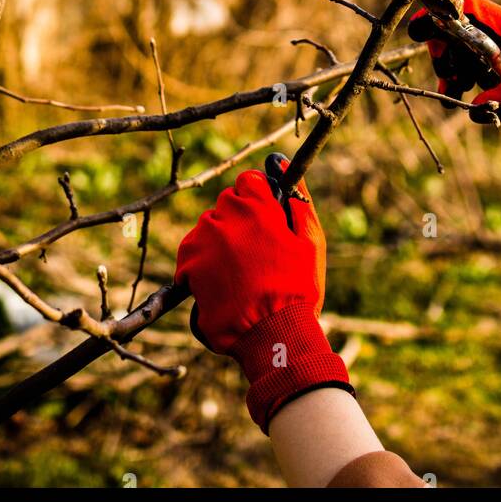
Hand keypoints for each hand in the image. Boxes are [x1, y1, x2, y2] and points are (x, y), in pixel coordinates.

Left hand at [174, 162, 352, 431]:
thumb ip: (297, 199)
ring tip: (240, 271)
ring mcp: (205, 242)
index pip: (249, 181)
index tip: (264, 215)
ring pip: (207, 227)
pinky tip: (221, 281)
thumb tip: (281, 164)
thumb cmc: (299, 289)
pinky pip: (191, 253)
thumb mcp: (311, 241)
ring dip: (219, 240)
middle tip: (255, 250)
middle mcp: (227, 218)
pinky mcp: (189, 267)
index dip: (257, 197)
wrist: (274, 337)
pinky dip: (201, 262)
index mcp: (258, 207)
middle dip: (239, 219)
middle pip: (226, 203)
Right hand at [409, 0, 500, 188]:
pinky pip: (482, 64)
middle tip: (443, 75)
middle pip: (463, 25)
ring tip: (452, 90)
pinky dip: (469, 76)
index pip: (469, 4)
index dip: (441, 12)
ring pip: (470, 46)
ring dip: (455, 65)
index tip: (421, 31)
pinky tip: (469, 96)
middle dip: (444, 47)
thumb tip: (475, 105)